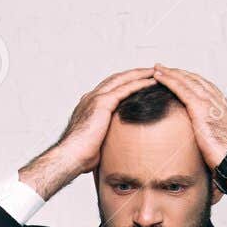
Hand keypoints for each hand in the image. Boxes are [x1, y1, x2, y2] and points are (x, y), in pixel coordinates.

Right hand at [19, 68, 157, 198]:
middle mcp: (91, 97)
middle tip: (150, 71)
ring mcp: (96, 98)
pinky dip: (139, 83)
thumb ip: (106, 136)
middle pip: (117, 78)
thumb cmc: (81, 154)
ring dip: (140, 74)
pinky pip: (125, 89)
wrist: (71, 156)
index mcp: (89, 105)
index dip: (125, 82)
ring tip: (155, 72)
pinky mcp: (102, 103)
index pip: (110, 87)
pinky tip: (151, 81)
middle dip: (134, 73)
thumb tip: (116, 145)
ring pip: (123, 79)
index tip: (138, 81)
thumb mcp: (97, 141)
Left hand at [150, 65, 226, 170]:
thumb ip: (212, 134)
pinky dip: (169, 80)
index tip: (180, 78)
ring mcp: (210, 103)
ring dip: (171, 73)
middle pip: (196, 80)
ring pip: (187, 81)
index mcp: (224, 109)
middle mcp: (218, 101)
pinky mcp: (200, 108)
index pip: (205, 88)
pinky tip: (159, 77)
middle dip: (180, 73)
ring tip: (158, 68)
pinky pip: (181, 89)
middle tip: (165, 68)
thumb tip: (204, 141)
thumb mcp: (221, 142)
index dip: (191, 81)